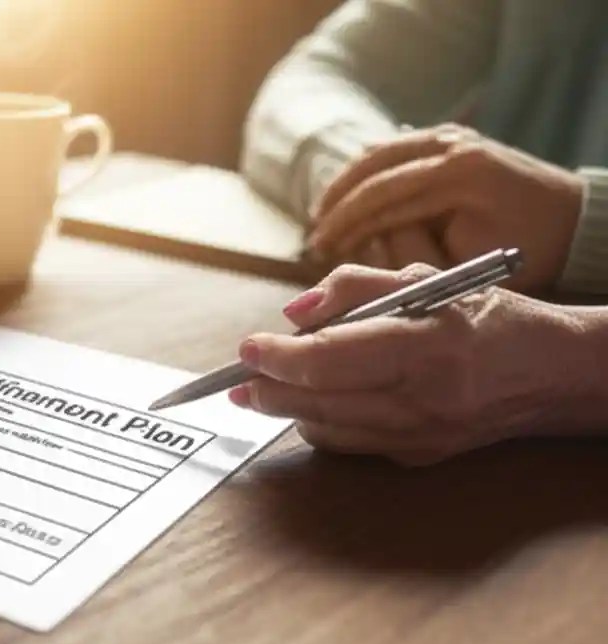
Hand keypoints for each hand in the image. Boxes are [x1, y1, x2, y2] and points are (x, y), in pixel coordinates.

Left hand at [230, 264, 607, 465]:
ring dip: (288, 408)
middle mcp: (422, 400)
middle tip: (237, 379)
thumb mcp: (428, 281)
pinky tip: (315, 401)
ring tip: (269, 385)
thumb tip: (293, 313)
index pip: (329, 359)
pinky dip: (321, 422)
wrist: (555, 374)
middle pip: (316, 403)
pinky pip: (348, 443)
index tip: (247, 349)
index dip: (277, 358)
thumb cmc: (491, 317)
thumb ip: (353, 287)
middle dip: (267, 390)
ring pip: (325, 429)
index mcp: (427, 346)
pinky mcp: (418, 459)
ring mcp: (420, 437)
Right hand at [308, 124, 585, 290]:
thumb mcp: (471, 262)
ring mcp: (450, 136)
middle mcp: (451, 146)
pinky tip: (346, 195)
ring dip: (344, 184)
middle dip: (337, 205)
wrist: (574, 218)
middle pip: (372, 169)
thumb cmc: (527, 250)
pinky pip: (392, 148)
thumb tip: (365, 250)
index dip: (345, 225)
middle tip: (314, 235)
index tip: (320, 250)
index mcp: (458, 175)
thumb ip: (417, 254)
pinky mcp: (450, 137)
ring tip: (321, 215)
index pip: (381, 197)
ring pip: (377, 152)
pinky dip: (363, 171)